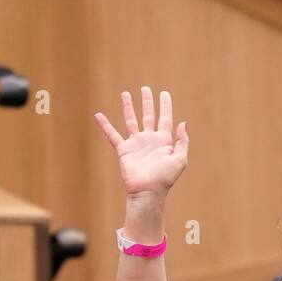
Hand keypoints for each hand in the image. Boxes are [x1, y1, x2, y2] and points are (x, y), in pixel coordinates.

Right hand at [94, 87, 188, 219]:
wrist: (148, 192)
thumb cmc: (165, 178)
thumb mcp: (180, 160)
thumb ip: (182, 141)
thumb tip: (183, 123)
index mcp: (164, 141)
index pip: (165, 118)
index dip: (165, 106)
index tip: (164, 93)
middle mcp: (149, 140)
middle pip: (148, 116)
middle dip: (147, 102)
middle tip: (145, 89)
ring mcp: (136, 144)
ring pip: (131, 121)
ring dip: (128, 107)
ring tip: (125, 94)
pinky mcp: (124, 150)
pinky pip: (113, 135)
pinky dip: (105, 125)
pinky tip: (98, 115)